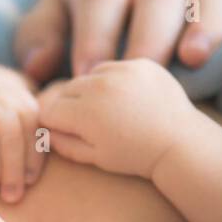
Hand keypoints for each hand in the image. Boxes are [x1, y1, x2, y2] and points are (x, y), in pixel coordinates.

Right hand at [36, 59, 194, 178]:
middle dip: (68, 106)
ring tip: (106, 112)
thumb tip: (41, 129)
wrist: (179, 144)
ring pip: (87, 76)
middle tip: (85, 124)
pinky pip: (113, 67)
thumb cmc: (134, 158)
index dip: (52, 125)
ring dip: (89, 91)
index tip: (64, 134)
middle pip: (65, 90)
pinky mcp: (141, 63)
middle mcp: (101, 86)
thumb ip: (62, 143)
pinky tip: (124, 100)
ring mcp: (123, 70)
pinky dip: (112, 81)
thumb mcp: (93, 157)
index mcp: (86, 113)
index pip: (47, 110)